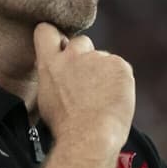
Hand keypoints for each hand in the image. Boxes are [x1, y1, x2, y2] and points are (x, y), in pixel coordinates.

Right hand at [33, 22, 134, 150]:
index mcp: (51, 64)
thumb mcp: (47, 98)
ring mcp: (97, 58)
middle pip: (81, 41)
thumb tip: (61, 75)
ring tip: (102, 99)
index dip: (54, 36)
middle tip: (89, 81)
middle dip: (85, 55)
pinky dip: (120, 81)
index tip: (60, 45)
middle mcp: (72, 56)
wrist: (88, 136)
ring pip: (103, 59)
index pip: (46, 31)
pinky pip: (120, 69)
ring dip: (104, 73)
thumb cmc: (67, 127)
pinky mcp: (119, 64)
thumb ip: (54, 78)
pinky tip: (114, 99)